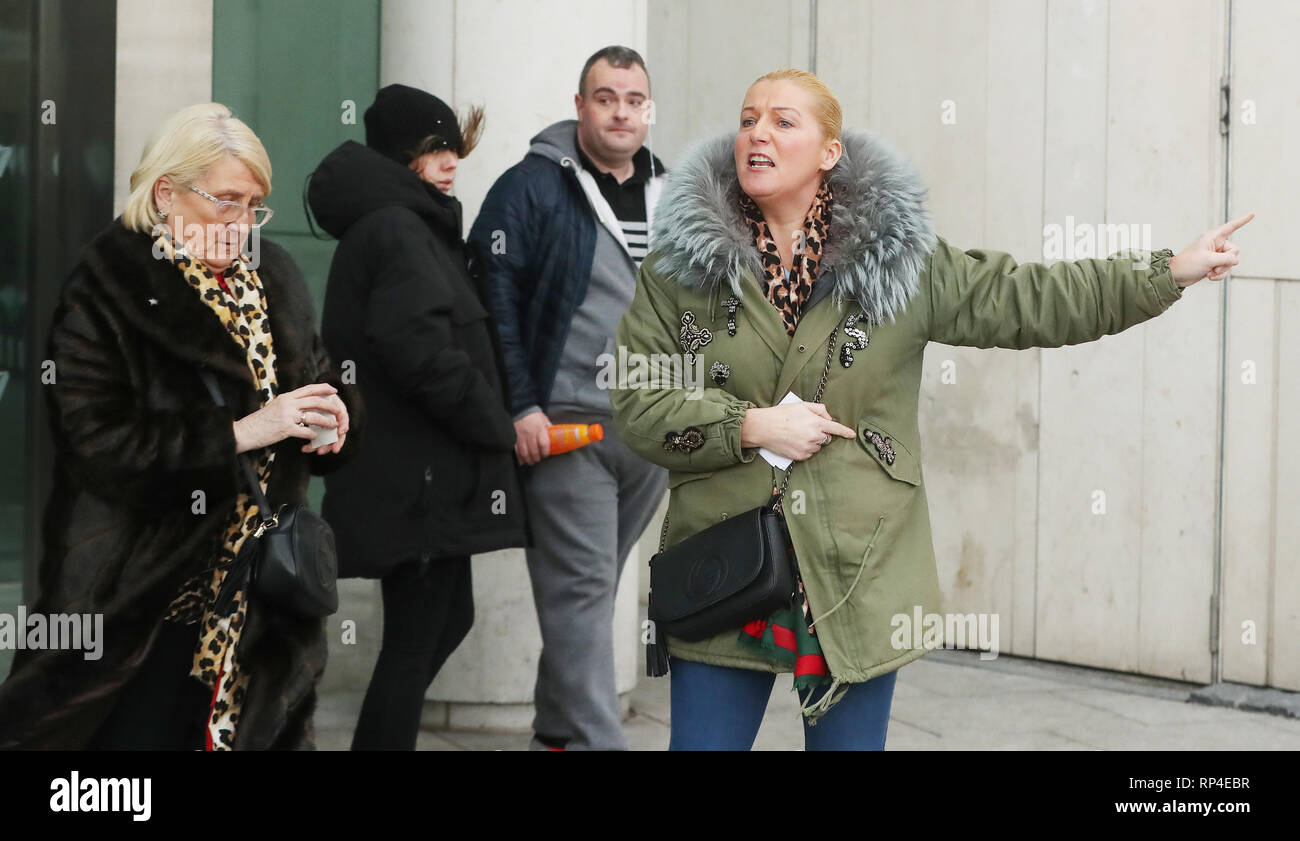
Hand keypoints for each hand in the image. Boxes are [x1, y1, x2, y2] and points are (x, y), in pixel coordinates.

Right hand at [232, 383, 349, 454]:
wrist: (245, 431)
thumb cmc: (260, 421)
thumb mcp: (275, 406)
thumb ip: (289, 403)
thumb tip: (302, 402)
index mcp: (286, 397)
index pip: (308, 389)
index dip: (323, 388)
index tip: (333, 390)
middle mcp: (288, 403)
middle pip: (315, 401)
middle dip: (330, 405)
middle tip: (339, 410)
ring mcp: (287, 416)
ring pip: (314, 416)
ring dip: (326, 422)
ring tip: (334, 426)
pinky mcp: (285, 429)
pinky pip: (306, 432)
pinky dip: (314, 435)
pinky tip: (317, 437)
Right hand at [514, 410, 551, 465]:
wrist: (521, 410)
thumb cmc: (534, 415)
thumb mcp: (544, 420)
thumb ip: (549, 429)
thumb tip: (556, 437)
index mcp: (539, 429)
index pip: (544, 444)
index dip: (545, 452)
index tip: (545, 455)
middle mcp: (530, 434)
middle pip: (534, 451)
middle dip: (537, 458)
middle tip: (538, 460)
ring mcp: (521, 437)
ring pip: (524, 453)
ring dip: (528, 460)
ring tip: (531, 461)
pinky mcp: (514, 438)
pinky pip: (516, 450)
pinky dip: (519, 457)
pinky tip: (522, 460)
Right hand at [740, 402, 855, 461]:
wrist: (764, 428)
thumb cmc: (781, 415)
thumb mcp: (802, 405)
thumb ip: (819, 409)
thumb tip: (828, 418)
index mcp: (816, 423)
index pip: (836, 428)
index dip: (845, 432)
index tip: (852, 435)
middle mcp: (814, 437)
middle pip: (826, 438)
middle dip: (820, 434)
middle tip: (806, 428)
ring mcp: (807, 448)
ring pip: (817, 447)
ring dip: (812, 442)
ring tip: (797, 435)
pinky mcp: (800, 456)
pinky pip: (808, 454)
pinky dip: (804, 449)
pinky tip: (794, 442)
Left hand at [1169, 212, 1254, 286]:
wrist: (1176, 276)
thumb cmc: (1188, 264)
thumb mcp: (1209, 260)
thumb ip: (1226, 258)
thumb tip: (1236, 261)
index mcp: (1213, 237)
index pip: (1231, 227)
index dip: (1242, 221)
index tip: (1253, 213)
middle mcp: (1216, 244)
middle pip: (1235, 251)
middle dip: (1226, 262)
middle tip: (1213, 266)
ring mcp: (1216, 255)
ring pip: (1232, 262)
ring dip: (1222, 270)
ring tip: (1209, 272)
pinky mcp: (1215, 265)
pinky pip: (1226, 270)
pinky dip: (1219, 275)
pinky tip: (1208, 276)